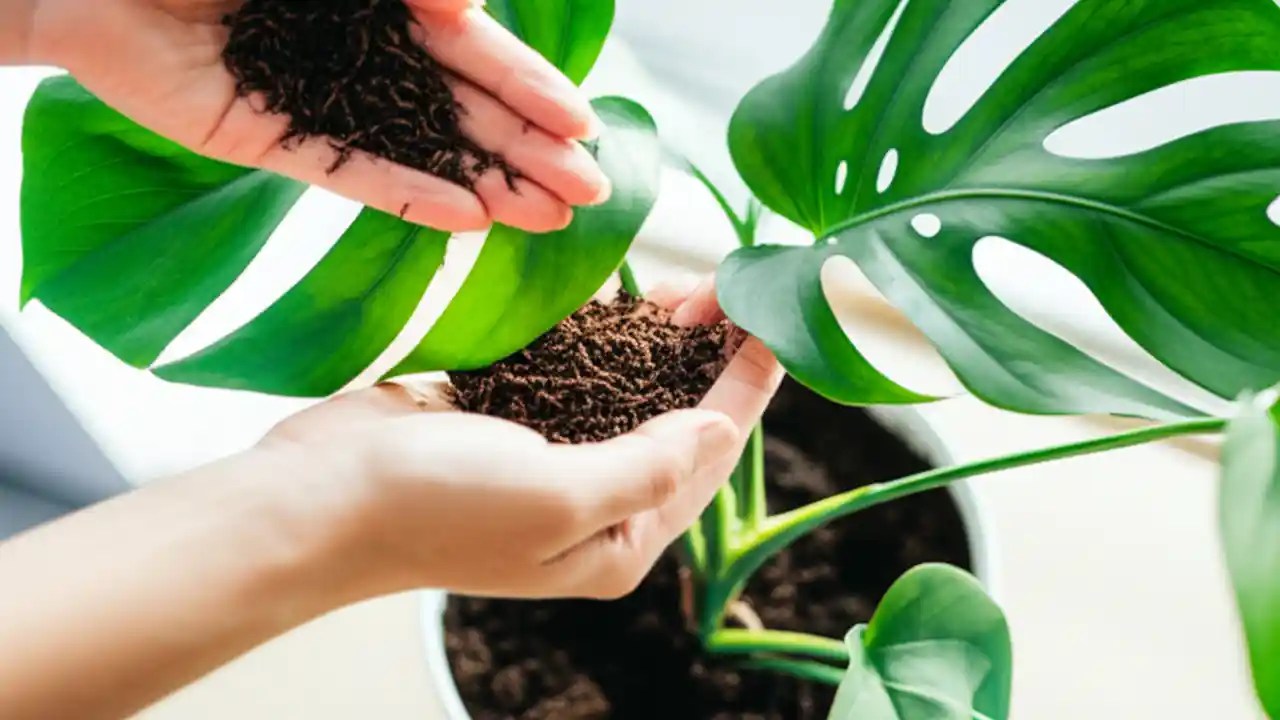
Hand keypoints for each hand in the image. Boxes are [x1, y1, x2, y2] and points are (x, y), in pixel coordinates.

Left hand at [25, 0, 607, 231]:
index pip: (472, 54)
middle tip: (592, 196)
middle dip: (528, 152)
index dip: (531, 91)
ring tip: (548, 220)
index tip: (585, 129)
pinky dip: (409, 195)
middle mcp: (358, 56)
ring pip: (421, 150)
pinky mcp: (270, 140)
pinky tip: (468, 221)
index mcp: (379, 5)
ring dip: (488, 185)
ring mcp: (317, 102)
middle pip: (461, 112)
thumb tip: (473, 2)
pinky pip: (350, 173)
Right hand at [263, 281, 783, 599]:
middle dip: (706, 357)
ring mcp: (551, 462)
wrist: (316, 496)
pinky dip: (602, 340)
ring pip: (629, 394)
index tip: (775, 324)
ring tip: (686, 287)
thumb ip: (646, 466)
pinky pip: (576, 375)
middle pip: (674, 422)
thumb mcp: (558, 497)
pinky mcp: (511, 422)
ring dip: (659, 342)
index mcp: (618, 540)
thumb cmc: (435, 507)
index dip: (744, 389)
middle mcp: (594, 506)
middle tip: (726, 290)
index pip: (706, 457)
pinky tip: (621, 304)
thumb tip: (716, 429)